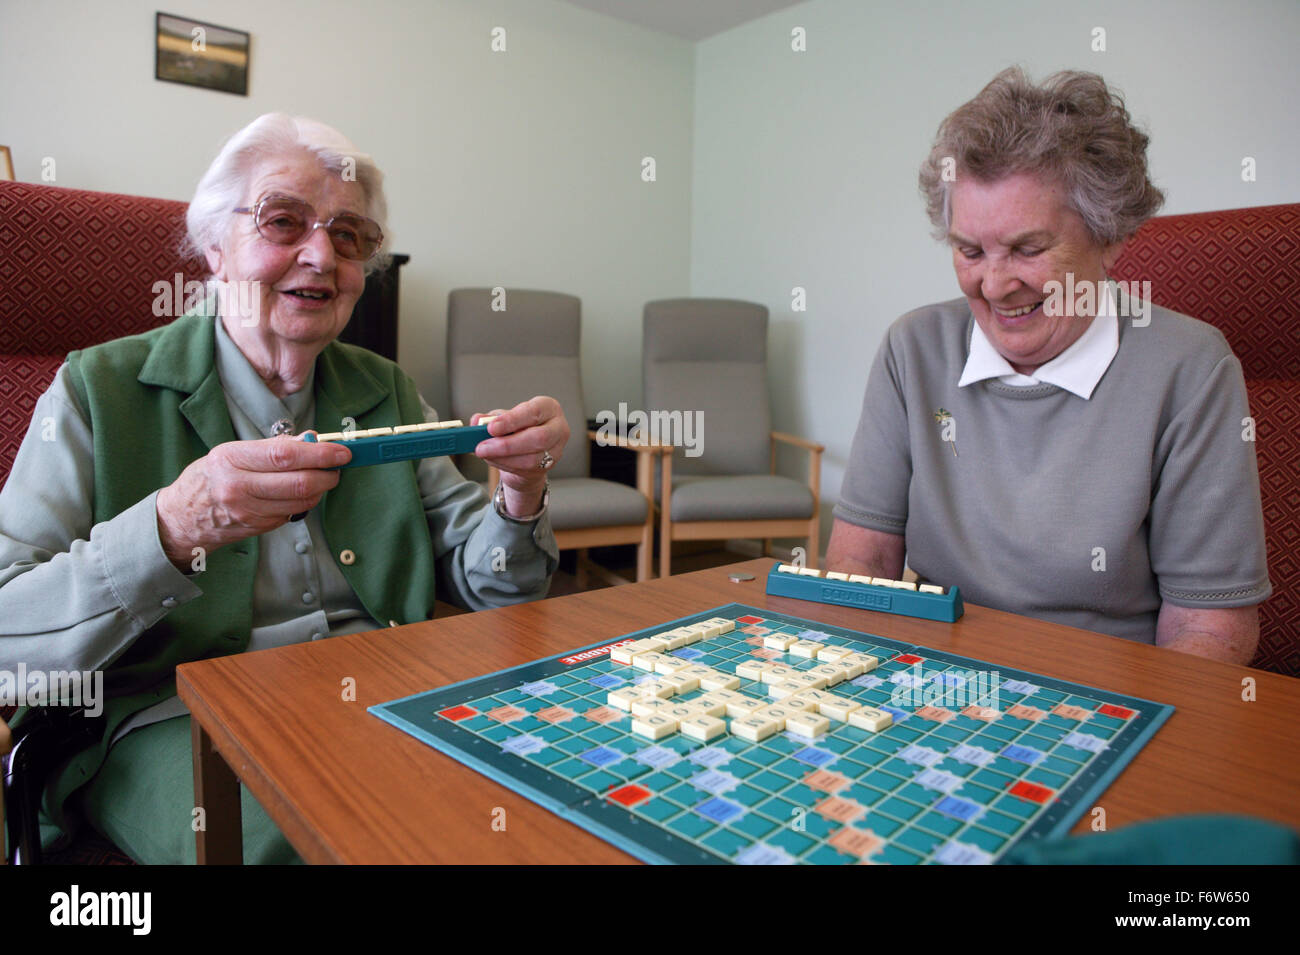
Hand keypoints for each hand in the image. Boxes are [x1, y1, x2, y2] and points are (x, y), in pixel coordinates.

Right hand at [155, 434, 351, 569]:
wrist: (182, 517)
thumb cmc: (210, 477)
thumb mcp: (232, 453)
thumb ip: (273, 447)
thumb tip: (312, 440)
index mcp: (231, 459)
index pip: (286, 455)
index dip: (320, 454)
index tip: (342, 451)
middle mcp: (238, 486)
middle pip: (299, 482)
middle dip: (328, 474)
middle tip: (338, 467)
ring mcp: (248, 510)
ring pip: (301, 501)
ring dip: (321, 489)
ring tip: (322, 478)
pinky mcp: (257, 527)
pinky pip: (292, 513)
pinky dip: (304, 502)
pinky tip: (300, 493)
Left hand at [473, 396, 569, 516]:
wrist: (528, 449)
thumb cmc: (518, 428)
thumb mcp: (504, 418)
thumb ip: (490, 418)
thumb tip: (476, 421)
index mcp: (549, 408)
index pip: (534, 412)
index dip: (512, 420)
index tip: (491, 427)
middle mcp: (558, 428)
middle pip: (538, 438)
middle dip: (507, 444)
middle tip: (482, 446)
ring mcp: (556, 450)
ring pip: (531, 458)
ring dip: (503, 457)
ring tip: (484, 452)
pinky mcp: (549, 466)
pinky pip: (526, 469)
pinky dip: (505, 464)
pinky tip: (492, 459)